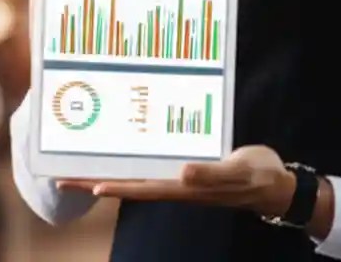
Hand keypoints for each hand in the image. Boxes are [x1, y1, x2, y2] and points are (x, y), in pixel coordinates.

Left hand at [55, 145, 295, 217]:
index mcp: (186, 187)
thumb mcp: (239, 173)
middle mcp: (178, 184)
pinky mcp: (191, 169)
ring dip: (113, 170)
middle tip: (64, 175)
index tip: (84, 182)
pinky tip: (128, 152)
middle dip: (98, 179)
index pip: (141, 187)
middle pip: (131, 184)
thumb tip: (182, 174)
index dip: (113, 185)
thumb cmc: (258, 178)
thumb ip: (212, 175)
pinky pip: (156, 166)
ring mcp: (183, 178)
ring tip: (84, 163)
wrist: (276, 183)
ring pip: (140, 175)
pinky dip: (137, 160)